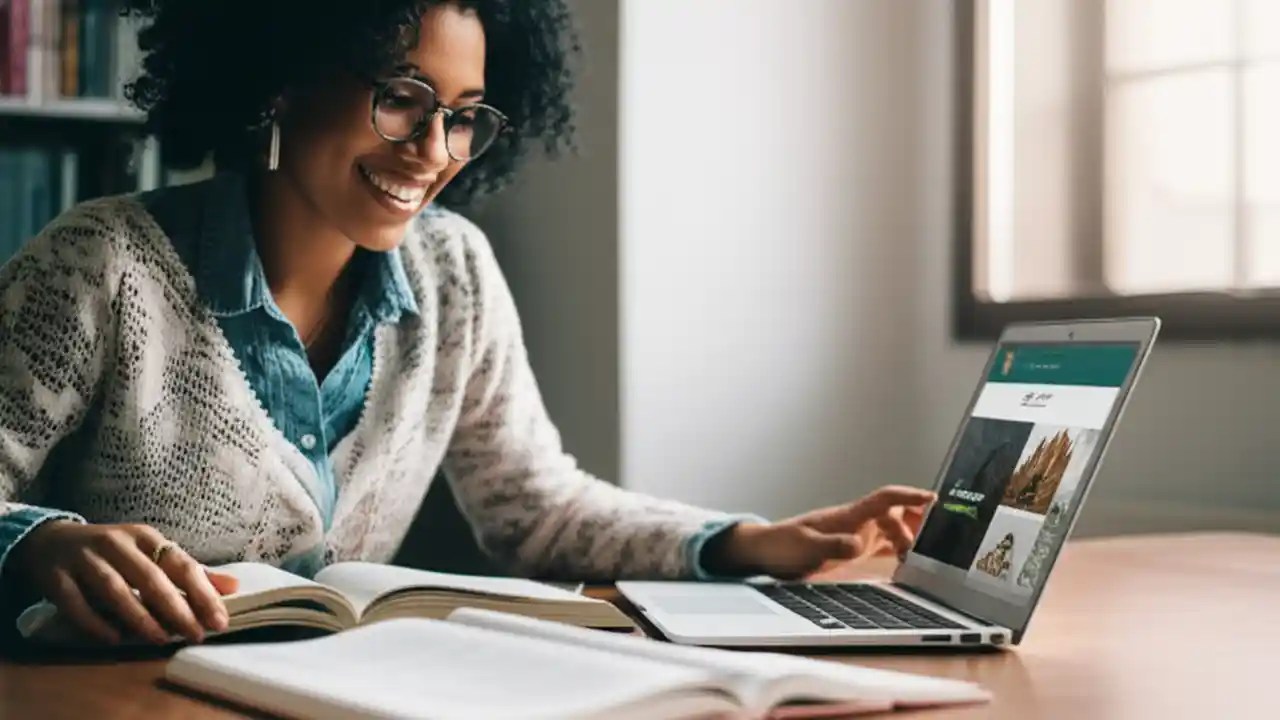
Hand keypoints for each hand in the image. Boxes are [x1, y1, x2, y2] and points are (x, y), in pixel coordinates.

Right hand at [9, 521, 239, 645]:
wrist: (51, 541)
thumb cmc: (113, 552)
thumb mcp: (151, 553)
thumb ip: (189, 572)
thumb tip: (234, 587)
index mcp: (145, 536)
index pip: (180, 564)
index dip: (202, 593)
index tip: (219, 621)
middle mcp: (116, 543)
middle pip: (150, 578)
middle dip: (176, 608)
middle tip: (195, 634)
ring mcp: (84, 559)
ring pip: (114, 589)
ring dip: (139, 616)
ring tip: (161, 639)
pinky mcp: (56, 578)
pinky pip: (76, 604)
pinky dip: (96, 623)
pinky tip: (114, 639)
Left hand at [704, 486, 934, 578]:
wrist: (765, 552)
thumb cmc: (782, 545)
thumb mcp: (805, 547)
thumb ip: (832, 545)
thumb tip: (858, 544)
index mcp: (847, 516)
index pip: (883, 499)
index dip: (908, 497)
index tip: (932, 499)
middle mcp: (856, 523)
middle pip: (895, 515)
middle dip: (917, 523)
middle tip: (937, 540)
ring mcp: (856, 535)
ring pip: (893, 530)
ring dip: (911, 538)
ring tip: (928, 555)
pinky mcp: (853, 548)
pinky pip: (883, 546)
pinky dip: (900, 550)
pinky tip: (911, 562)